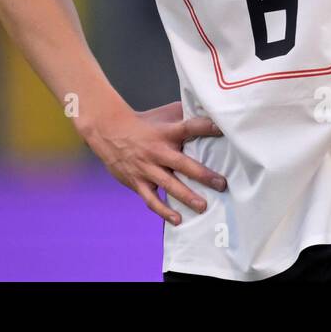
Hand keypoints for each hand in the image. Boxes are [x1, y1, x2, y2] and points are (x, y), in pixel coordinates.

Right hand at [81, 100, 226, 225]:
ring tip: (203, 206)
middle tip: (221, 184)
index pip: (188, 127)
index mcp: (166, 132)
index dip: (205, 127)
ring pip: (169, 184)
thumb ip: (184, 114)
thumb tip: (208, 111)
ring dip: (187, 196)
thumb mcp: (163, 115)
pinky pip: (151, 200)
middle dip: (203, 175)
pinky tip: (178, 220)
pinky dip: (164, 211)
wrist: (109, 131)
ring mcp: (146, 168)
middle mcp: (157, 151)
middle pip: (182, 163)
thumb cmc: (143, 123)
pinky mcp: (137, 182)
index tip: (221, 128)